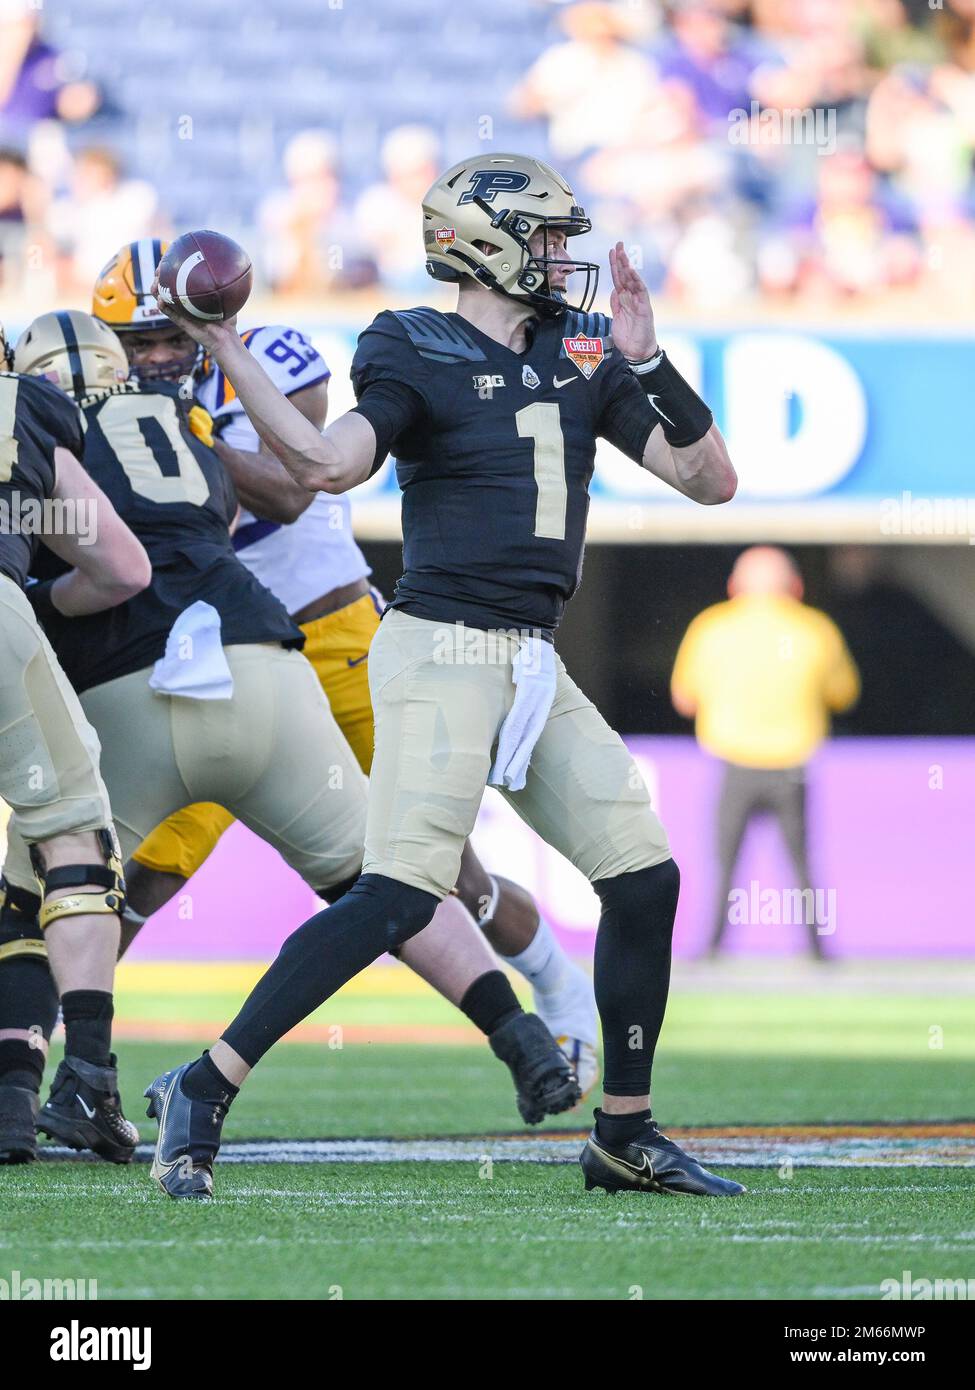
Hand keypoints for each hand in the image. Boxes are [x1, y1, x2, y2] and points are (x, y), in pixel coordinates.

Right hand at [149, 274, 237, 354]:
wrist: (225, 338)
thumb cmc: (228, 319)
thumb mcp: (230, 298)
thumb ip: (228, 284)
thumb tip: (234, 269)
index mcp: (192, 294)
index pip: (178, 278)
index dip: (170, 268)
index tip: (169, 258)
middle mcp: (184, 302)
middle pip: (166, 285)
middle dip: (159, 276)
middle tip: (158, 270)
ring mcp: (181, 311)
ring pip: (162, 298)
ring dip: (155, 290)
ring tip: (154, 284)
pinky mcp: (180, 322)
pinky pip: (168, 313)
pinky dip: (163, 306)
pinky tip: (160, 300)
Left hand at [608, 241, 657, 361]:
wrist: (637, 352)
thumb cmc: (628, 337)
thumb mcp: (616, 318)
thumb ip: (615, 303)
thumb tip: (613, 291)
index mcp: (624, 299)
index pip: (618, 278)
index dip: (615, 265)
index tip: (612, 251)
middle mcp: (632, 297)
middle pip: (625, 275)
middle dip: (621, 259)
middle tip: (618, 245)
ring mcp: (638, 301)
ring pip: (632, 280)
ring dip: (627, 266)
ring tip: (623, 253)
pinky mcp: (644, 307)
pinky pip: (640, 290)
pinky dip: (636, 280)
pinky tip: (631, 270)